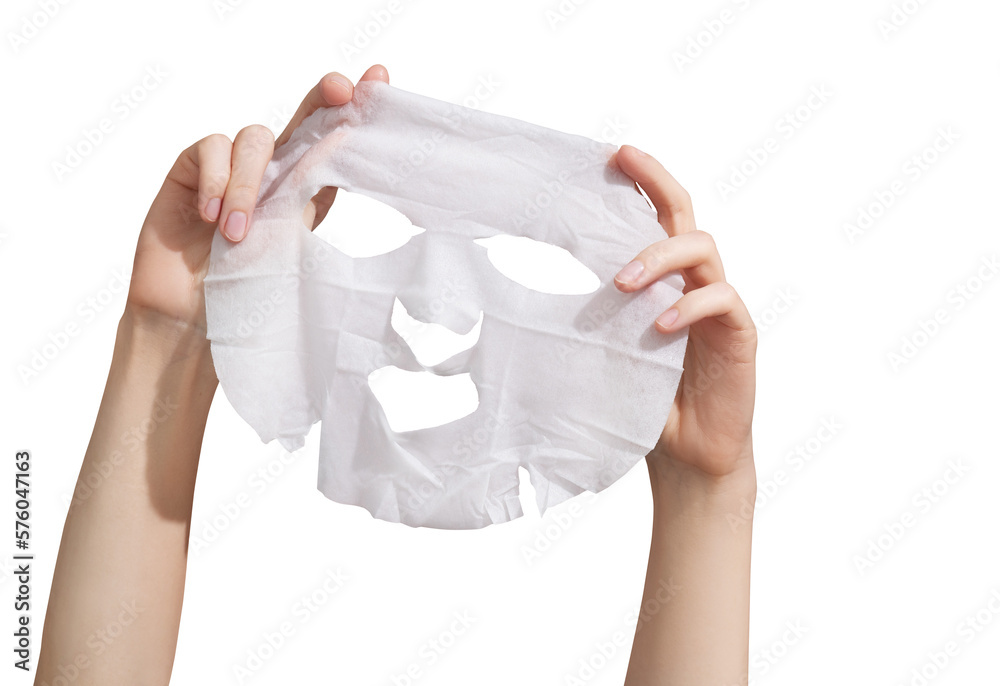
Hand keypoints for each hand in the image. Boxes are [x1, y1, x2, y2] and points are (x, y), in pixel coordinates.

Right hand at [124, 64, 390, 345]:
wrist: (190, 325)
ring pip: (253, 138)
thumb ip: (314, 198)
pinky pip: (210, 150)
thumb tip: (351, 146)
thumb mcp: (292, 249)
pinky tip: (209, 219)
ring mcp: (229, 171)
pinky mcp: (189, 171)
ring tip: (236, 234)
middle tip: (342, 89)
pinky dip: (214, 181)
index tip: (380, 79)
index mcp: (303, 194)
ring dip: (248, 184)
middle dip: (323, 100)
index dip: (354, 113)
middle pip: (300, 122)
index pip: (332, 146)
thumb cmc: (246, 297)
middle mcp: (269, 176)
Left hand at [612, 145, 756, 483]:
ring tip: (622, 282)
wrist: (686, 457)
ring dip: (659, 256)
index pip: (656, 219)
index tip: (611, 154)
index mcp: (665, 282)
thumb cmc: (643, 403)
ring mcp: (719, 307)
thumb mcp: (604, 354)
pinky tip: (660, 326)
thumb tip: (507, 306)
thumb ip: (584, 322)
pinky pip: (721, 301)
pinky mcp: (739, 335)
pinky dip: (689, 306)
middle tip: (622, 163)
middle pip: (685, 215)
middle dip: (657, 182)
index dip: (642, 182)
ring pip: (703, 249)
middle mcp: (694, 283)